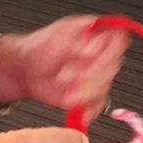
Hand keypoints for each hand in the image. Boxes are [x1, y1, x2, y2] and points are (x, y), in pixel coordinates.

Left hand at [0, 17, 129, 122]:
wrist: (24, 70)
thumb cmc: (39, 47)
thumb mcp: (59, 34)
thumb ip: (78, 41)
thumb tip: (92, 51)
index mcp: (98, 36)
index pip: (117, 43)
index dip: (106, 51)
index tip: (87, 55)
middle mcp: (100, 57)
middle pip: (112, 68)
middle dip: (88, 74)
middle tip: (66, 73)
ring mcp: (96, 77)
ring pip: (104, 88)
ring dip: (82, 91)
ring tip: (62, 86)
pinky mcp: (90, 96)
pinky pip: (97, 105)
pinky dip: (86, 108)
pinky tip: (74, 106)